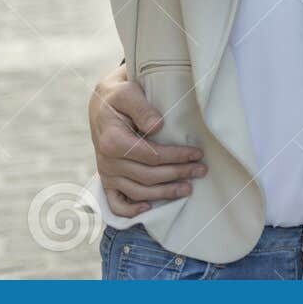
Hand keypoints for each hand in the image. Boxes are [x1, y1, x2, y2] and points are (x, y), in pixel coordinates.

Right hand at [89, 65, 205, 216]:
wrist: (101, 105)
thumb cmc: (119, 97)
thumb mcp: (128, 93)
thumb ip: (142, 108)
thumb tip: (157, 126)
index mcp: (112, 141)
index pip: (151, 156)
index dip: (176, 156)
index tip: (197, 153)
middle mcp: (108, 161)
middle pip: (148, 175)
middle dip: (178, 174)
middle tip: (201, 170)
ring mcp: (106, 173)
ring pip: (138, 191)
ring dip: (164, 193)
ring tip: (188, 188)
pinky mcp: (106, 181)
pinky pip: (115, 203)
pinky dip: (130, 210)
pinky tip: (149, 207)